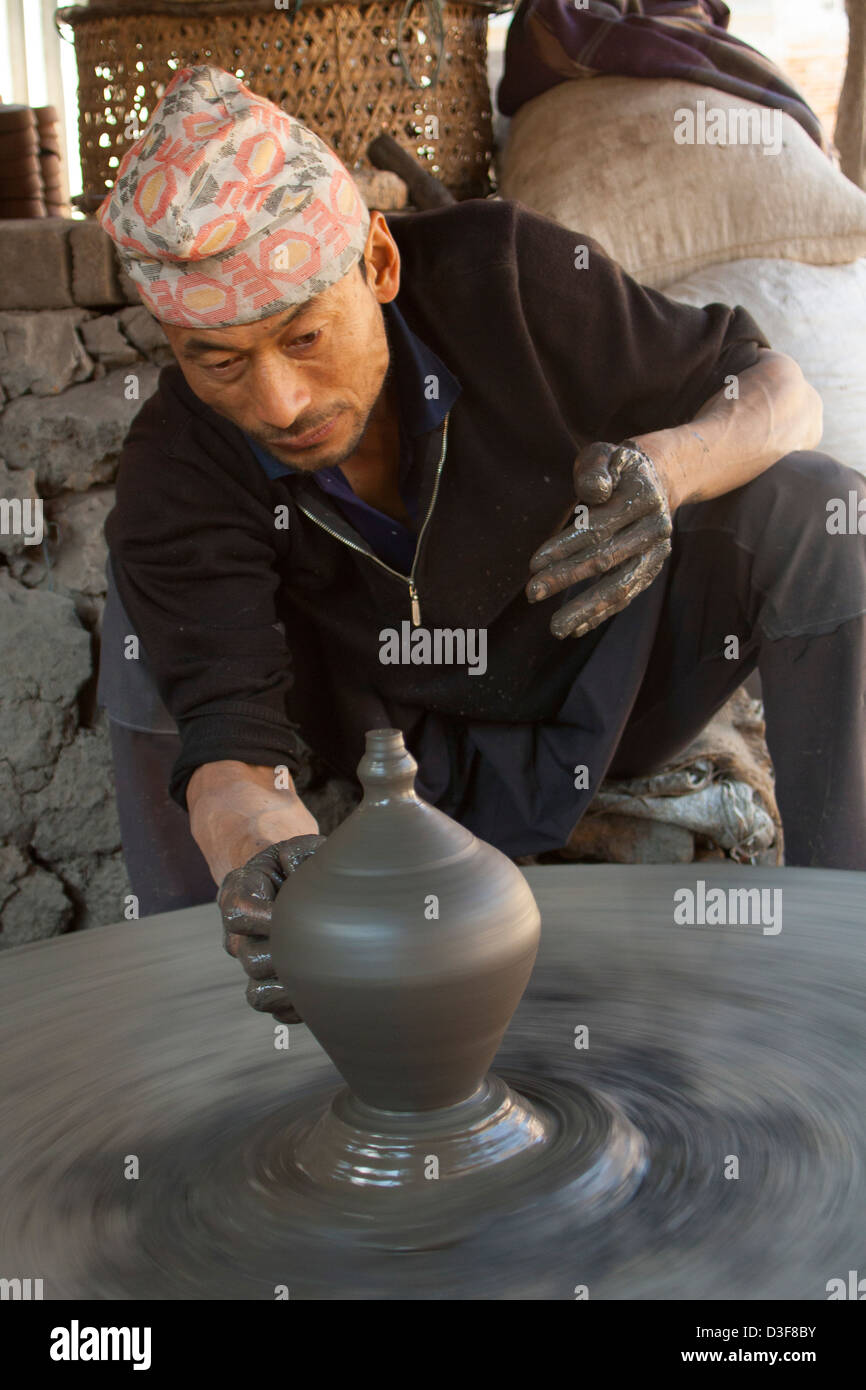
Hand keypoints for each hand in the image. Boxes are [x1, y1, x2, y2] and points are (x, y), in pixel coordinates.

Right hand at [218, 835, 325, 1023]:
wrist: (296, 885)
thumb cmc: (303, 865)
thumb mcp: (302, 848)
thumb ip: (301, 853)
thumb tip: (296, 873)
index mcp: (241, 892)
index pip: (237, 912)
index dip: (265, 918)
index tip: (293, 912)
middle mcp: (239, 932)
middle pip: (251, 958)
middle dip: (288, 954)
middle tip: (320, 944)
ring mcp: (251, 961)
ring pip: (258, 991)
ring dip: (292, 985)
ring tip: (324, 970)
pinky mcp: (267, 984)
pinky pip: (273, 1008)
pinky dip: (296, 1004)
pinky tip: (319, 988)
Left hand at [526, 440, 671, 638]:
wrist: (656, 480)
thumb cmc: (617, 468)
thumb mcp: (605, 454)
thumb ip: (596, 468)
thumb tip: (594, 492)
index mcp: (644, 497)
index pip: (600, 526)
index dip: (567, 544)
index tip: (534, 563)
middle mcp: (656, 528)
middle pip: (608, 559)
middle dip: (567, 577)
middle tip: (532, 593)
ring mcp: (657, 553)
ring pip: (621, 586)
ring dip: (587, 608)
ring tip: (556, 628)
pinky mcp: (651, 570)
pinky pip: (626, 596)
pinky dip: (602, 613)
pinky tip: (577, 627)